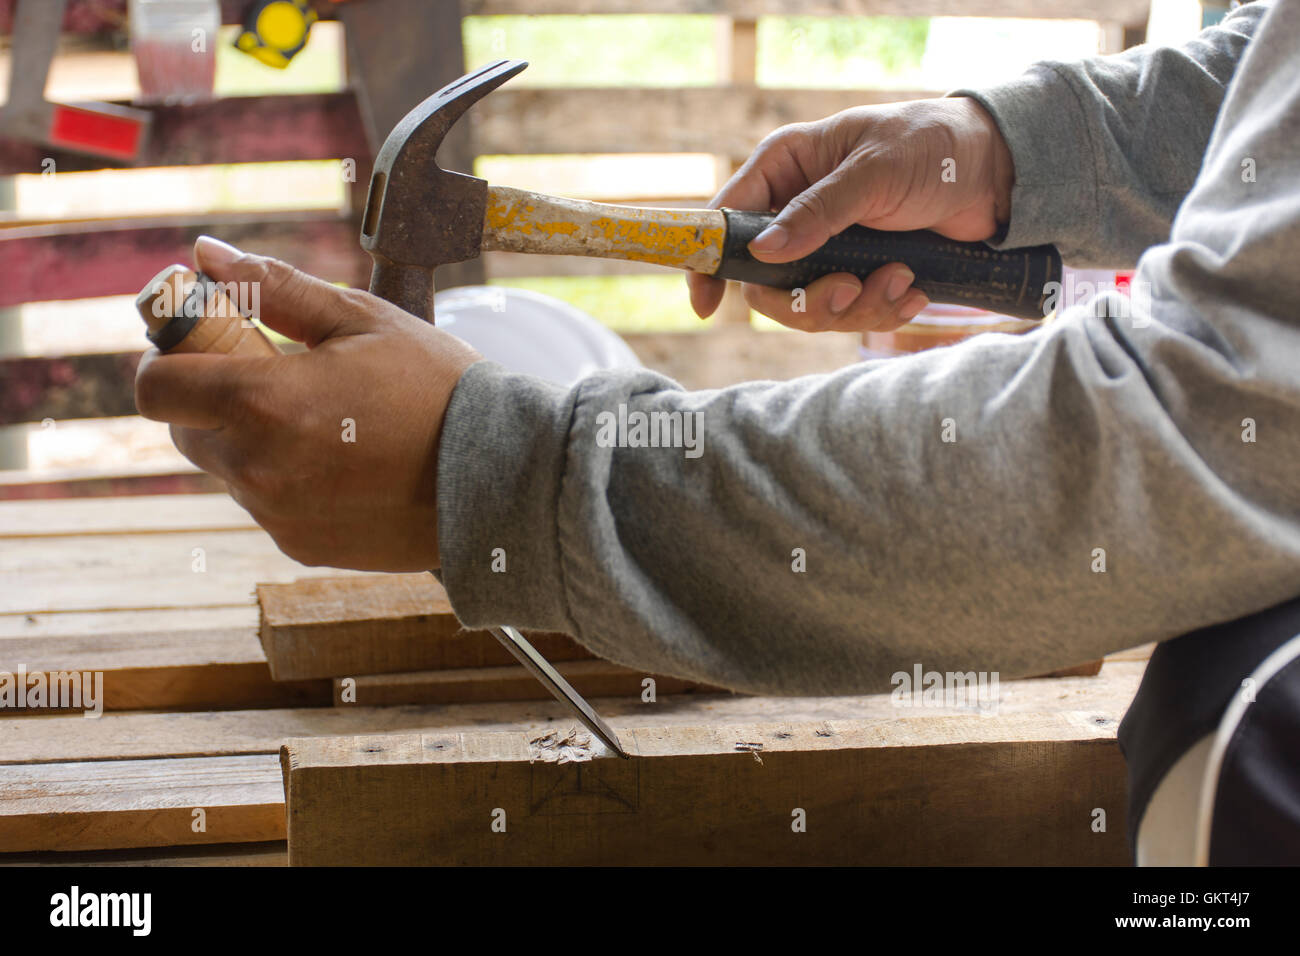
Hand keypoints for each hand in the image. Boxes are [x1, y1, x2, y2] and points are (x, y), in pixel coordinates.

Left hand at [135, 236, 481, 571]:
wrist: (501, 479)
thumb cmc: (439, 390)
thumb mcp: (363, 320)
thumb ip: (274, 288)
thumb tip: (207, 255)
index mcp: (264, 403)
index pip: (158, 385)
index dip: (172, 356)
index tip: (212, 342)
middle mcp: (258, 468)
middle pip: (184, 429)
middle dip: (214, 398)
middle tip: (280, 376)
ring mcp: (278, 514)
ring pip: (227, 468)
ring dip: (252, 439)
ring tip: (329, 422)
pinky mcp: (302, 546)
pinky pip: (267, 504)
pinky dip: (286, 479)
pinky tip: (345, 462)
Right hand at [687, 97, 1013, 332]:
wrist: (997, 172)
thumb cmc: (932, 148)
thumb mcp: (874, 173)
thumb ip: (818, 212)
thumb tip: (762, 252)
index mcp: (786, 167)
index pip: (727, 218)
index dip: (712, 264)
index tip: (708, 305)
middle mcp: (797, 210)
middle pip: (766, 282)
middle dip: (808, 300)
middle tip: (848, 292)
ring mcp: (828, 246)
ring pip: (810, 305)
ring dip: (858, 306)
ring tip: (903, 280)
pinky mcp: (861, 273)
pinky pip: (850, 313)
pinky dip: (882, 310)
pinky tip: (914, 291)